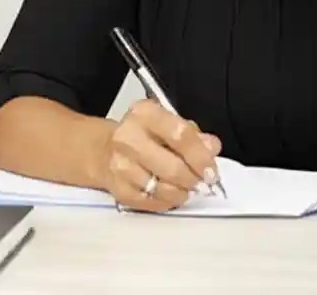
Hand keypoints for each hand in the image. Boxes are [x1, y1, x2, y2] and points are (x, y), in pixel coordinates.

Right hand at [96, 99, 221, 212]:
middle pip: (172, 167)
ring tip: (184, 188)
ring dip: (181, 192)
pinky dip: (166, 201)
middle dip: (193, 179)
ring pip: (162, 189)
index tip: (211, 170)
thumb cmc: (143, 136)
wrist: (105, 150)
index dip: (201, 156)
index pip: (181, 135)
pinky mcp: (118, 189)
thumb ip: (194, 136)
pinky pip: (151, 202)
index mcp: (144, 114)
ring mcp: (120, 165)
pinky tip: (169, 194)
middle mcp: (128, 137)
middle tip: (201, 182)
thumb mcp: (169, 124)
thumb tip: (211, 148)